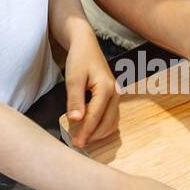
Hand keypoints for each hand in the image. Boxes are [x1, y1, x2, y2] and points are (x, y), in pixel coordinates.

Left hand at [64, 25, 118, 148]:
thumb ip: (75, 100)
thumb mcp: (73, 78)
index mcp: (106, 88)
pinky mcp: (113, 97)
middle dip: (93, 136)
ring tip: (84, 138)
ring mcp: (116, 95)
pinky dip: (102, 126)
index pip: (95, 116)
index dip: (86, 131)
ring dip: (99, 133)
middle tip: (79, 144)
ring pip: (111, 122)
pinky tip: (91, 129)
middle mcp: (115, 93)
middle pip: (107, 122)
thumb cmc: (79, 59)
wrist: (86, 44)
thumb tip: (76, 120)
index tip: (76, 143)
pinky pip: (111, 117)